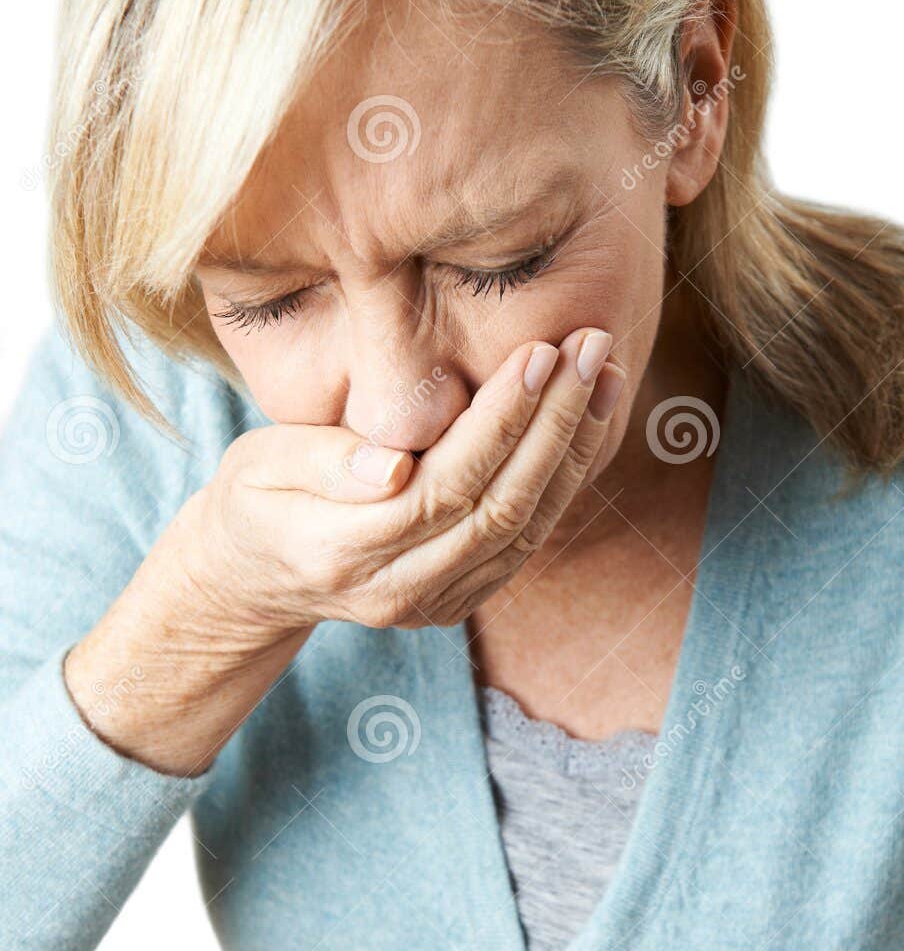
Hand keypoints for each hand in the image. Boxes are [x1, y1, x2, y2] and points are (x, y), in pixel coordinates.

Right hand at [186, 325, 624, 638]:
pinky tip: (586, 420)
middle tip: (590, 347)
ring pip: (526, 528)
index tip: (539, 354)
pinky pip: (528, 541)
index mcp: (341, 552)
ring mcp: (433, 603)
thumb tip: (393, 465)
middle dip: (555, 423)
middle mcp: (396, 591)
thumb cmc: (254, 499)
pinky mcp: (460, 600)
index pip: (444, 485)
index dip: (500, 421)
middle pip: (499, 508)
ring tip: (602, 372)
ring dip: (575, 448)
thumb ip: (323, 462)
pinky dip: (565, 480)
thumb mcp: (258, 467)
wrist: (254, 580)